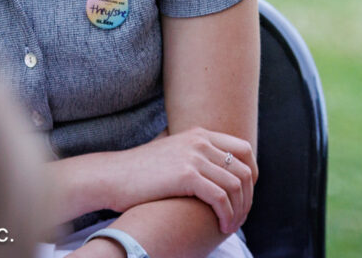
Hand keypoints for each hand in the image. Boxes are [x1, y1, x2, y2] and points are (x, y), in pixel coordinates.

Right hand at [118, 127, 257, 234]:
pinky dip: (227, 215)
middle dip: (247, 197)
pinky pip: (220, 197)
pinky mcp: (186, 175)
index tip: (246, 195)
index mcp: (200, 134)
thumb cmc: (138, 174)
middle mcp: (200, 141)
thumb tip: (216, 178)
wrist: (110, 177)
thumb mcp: (172, 156)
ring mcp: (194, 156)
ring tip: (231, 227)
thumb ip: (195, 159)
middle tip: (241, 217)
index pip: (243, 149)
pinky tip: (222, 227)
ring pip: (235, 185)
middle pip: (244, 169)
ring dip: (239, 210)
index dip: (252, 174)